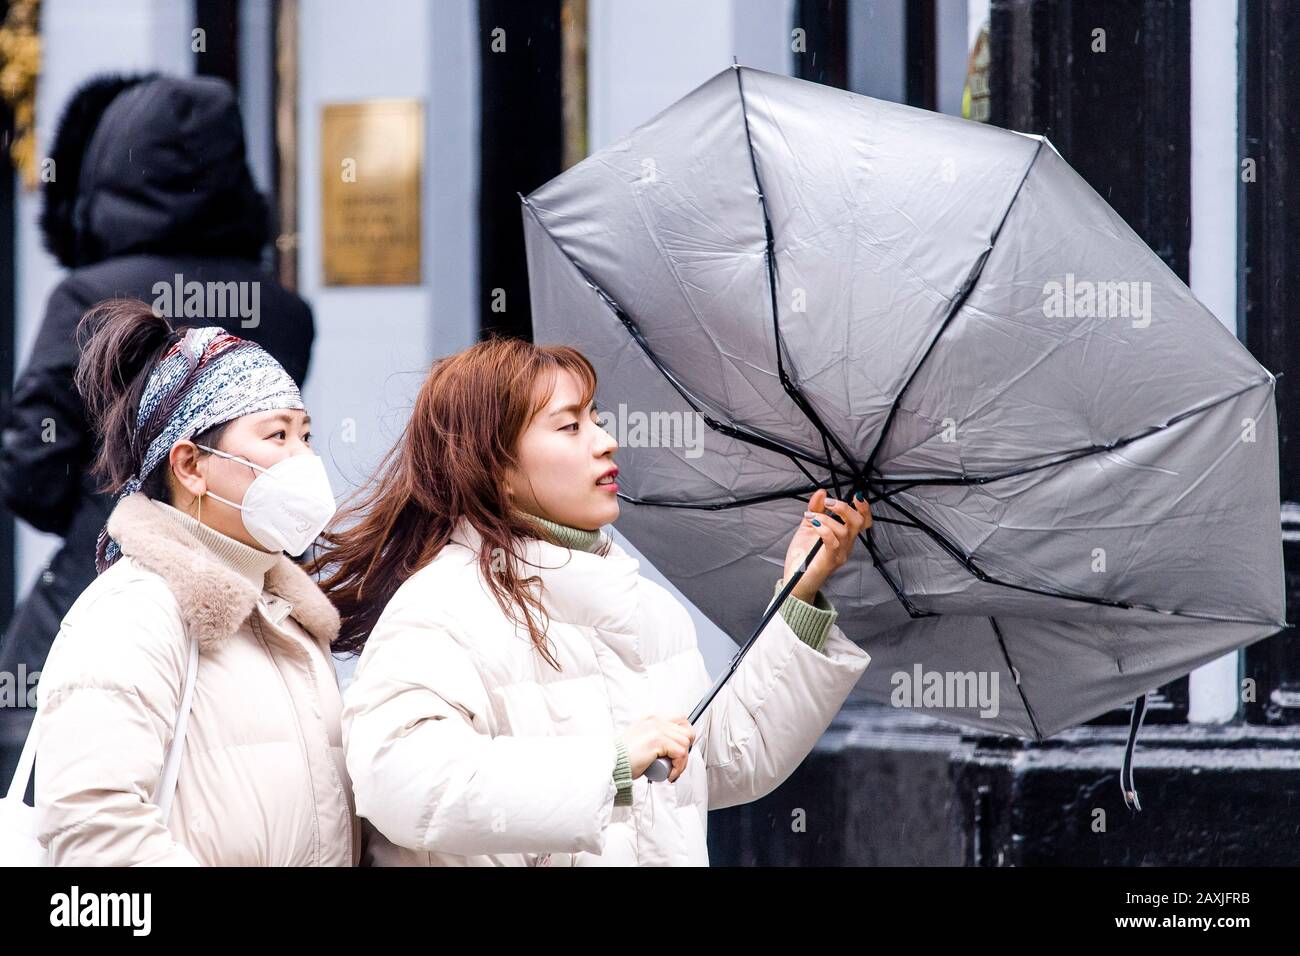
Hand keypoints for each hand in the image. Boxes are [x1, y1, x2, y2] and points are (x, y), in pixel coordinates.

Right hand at [622, 714, 695, 782]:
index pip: (680, 719)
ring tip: (671, 771)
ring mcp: (656, 729)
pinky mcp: (657, 740)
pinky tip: (669, 774)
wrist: (612, 764)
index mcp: (651, 719)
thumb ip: (653, 738)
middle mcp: (655, 721)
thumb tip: (671, 747)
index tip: (681, 751)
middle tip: (678, 763)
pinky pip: (680, 753)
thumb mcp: (641, 741)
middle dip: (686, 749)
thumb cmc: (625, 758)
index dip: (685, 735)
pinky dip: (678, 767)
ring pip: (685, 742)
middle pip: (686, 730)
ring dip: (682, 762)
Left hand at [781, 488, 871, 603]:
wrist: (794, 581)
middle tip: (828, 502)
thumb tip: (822, 492)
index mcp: (844, 537)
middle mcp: (846, 546)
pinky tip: (814, 524)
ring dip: (826, 518)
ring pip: (844, 531)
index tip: (857, 495)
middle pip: (858, 523)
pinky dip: (824, 529)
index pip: (863, 522)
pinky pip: (832, 542)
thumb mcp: (809, 526)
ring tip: (811, 516)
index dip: (864, 508)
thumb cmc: (802, 556)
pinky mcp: (830, 561)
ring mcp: (840, 554)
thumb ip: (816, 509)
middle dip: (844, 508)